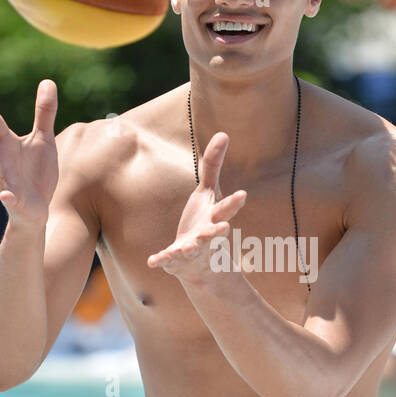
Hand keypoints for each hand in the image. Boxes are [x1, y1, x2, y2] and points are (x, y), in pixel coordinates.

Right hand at [0, 80, 58, 228]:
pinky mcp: (15, 201)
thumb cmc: (37, 171)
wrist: (38, 206)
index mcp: (8, 144)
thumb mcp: (43, 139)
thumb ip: (44, 113)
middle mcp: (1, 161)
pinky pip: (10, 199)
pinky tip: (6, 195)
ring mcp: (5, 181)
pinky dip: (8, 197)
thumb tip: (48, 81)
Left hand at [147, 132, 246, 282]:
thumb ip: (214, 166)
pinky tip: (152, 261)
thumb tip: (223, 133)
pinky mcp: (175, 260)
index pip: (226, 209)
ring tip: (187, 247)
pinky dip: (161, 261)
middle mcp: (206, 235)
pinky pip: (168, 260)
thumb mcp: (208, 192)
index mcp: (214, 218)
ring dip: (190, 248)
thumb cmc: (204, 220)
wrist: (198, 263)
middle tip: (225, 230)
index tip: (242, 195)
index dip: (233, 203)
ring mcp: (192, 249)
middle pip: (213, 232)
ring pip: (192, 249)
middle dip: (218, 231)